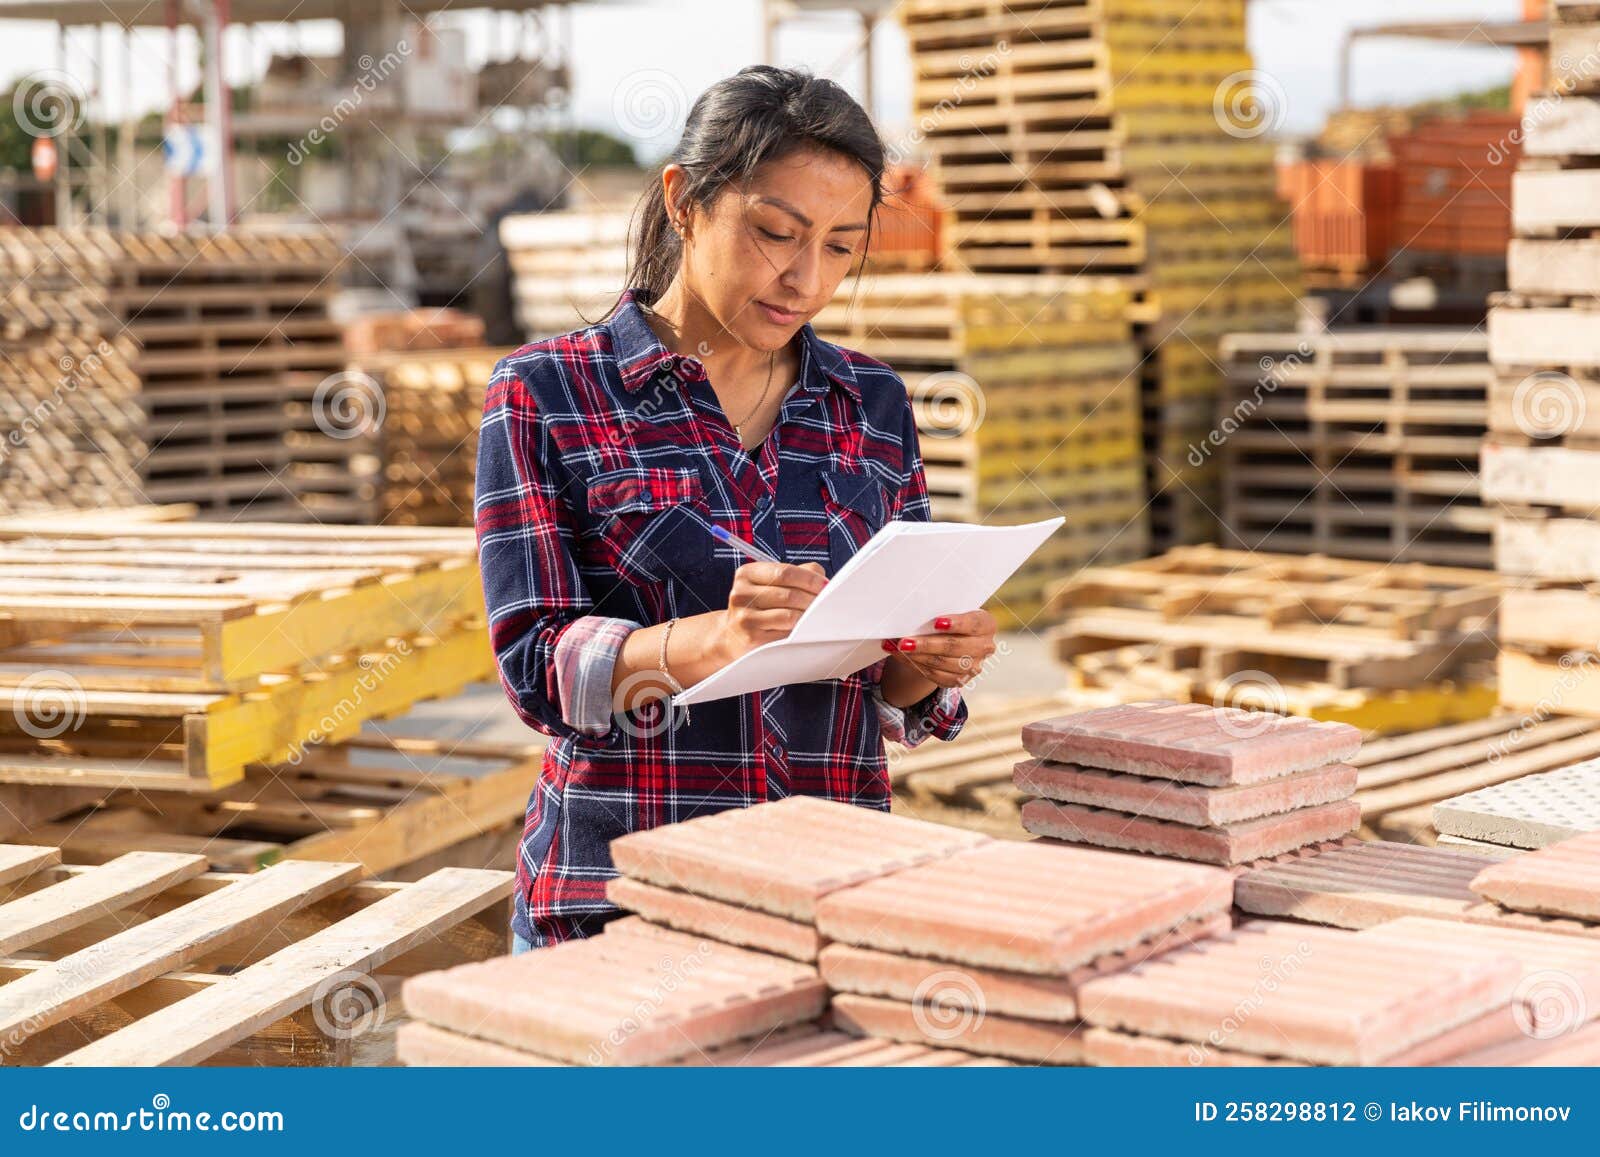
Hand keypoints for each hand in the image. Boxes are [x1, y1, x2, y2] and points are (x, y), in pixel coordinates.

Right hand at [714, 560, 827, 663]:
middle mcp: (741, 593)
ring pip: (789, 615)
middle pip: (789, 594)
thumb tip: (822, 579)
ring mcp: (744, 617)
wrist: (733, 635)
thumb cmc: (760, 606)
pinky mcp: (751, 637)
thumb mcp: (772, 583)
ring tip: (816, 616)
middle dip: (813, 599)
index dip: (809, 579)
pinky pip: (785, 633)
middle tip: (827, 603)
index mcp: (747, 573)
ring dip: (808, 616)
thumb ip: (798, 574)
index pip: (785, 572)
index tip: (825, 585)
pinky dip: (799, 631)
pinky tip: (803, 629)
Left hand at [883, 609, 997, 688]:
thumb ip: (938, 612)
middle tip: (904, 641)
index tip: (936, 622)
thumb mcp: (950, 610)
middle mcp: (985, 647)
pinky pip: (935, 675)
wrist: (952, 639)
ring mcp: (974, 667)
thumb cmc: (949, 619)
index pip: (973, 624)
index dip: (956, 624)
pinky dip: (915, 665)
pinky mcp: (960, 680)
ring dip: (916, 656)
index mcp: (987, 624)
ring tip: (897, 648)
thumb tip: (910, 615)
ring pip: (942, 663)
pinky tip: (900, 656)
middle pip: (955, 646)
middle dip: (927, 644)